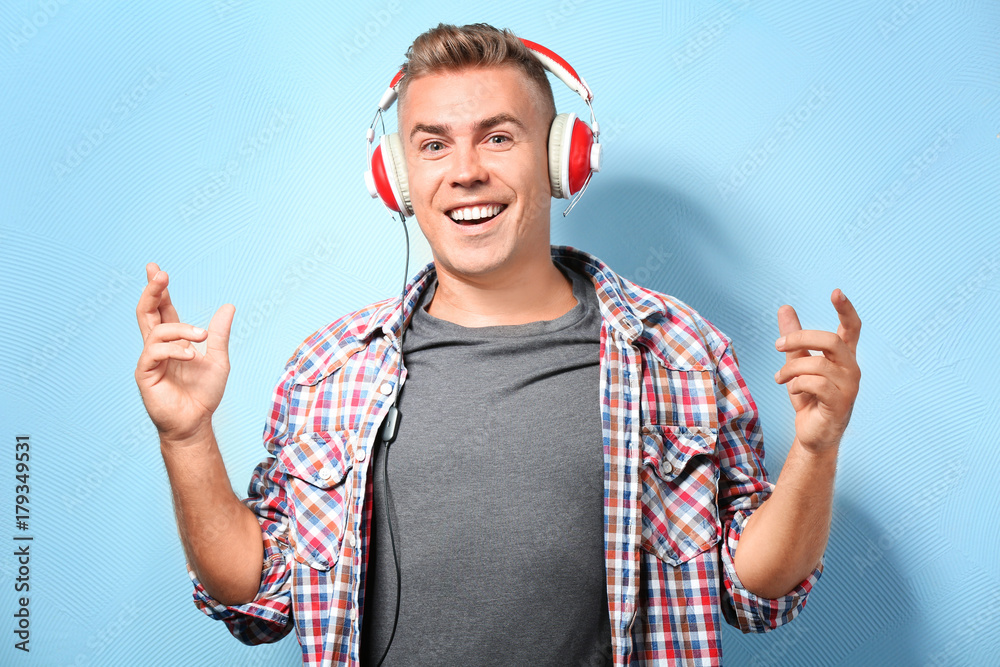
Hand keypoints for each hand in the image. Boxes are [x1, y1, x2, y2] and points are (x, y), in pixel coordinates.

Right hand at [134, 263, 234, 445]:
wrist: (197, 421)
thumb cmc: (204, 392)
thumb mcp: (218, 358)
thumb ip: (220, 334)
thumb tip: (228, 306)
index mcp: (174, 340)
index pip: (162, 309)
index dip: (159, 290)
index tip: (156, 269)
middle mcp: (158, 346)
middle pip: (147, 311)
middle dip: (152, 291)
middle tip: (160, 274)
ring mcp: (149, 359)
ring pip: (156, 330)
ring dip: (181, 329)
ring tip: (202, 337)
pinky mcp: (145, 373)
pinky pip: (155, 352)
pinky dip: (175, 349)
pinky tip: (192, 355)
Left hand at [773, 289, 860, 452]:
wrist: (812, 434)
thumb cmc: (809, 397)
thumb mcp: (797, 363)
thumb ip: (793, 338)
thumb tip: (784, 308)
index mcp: (844, 356)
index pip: (852, 327)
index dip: (846, 309)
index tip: (835, 292)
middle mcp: (852, 368)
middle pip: (831, 340)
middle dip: (800, 339)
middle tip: (777, 345)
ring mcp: (849, 386)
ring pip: (817, 364)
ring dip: (790, 369)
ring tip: (781, 379)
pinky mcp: (840, 402)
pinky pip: (815, 383)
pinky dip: (796, 385)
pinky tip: (793, 391)